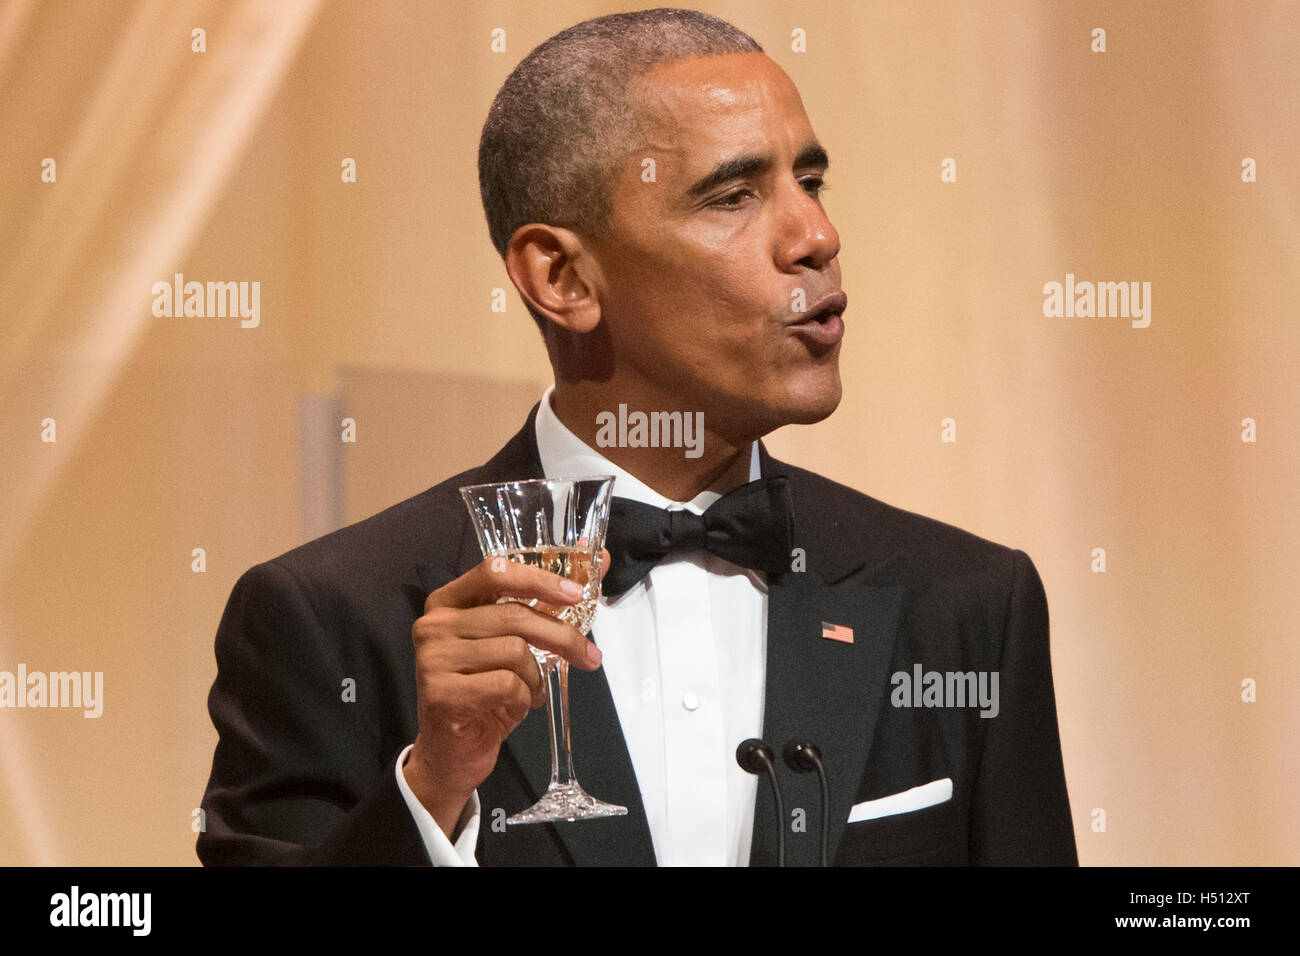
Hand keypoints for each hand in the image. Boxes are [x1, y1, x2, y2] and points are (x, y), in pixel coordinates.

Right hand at [404, 550, 608, 837]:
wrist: (452, 752)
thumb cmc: (486, 691)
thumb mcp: (515, 643)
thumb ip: (547, 602)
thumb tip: (598, 561)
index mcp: (448, 601)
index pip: (494, 572)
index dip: (539, 579)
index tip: (577, 593)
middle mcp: (434, 623)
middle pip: (513, 615)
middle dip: (562, 636)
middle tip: (590, 657)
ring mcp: (433, 657)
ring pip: (514, 651)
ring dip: (537, 675)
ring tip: (533, 689)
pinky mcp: (440, 692)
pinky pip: (506, 684)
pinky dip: (525, 697)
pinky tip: (517, 705)